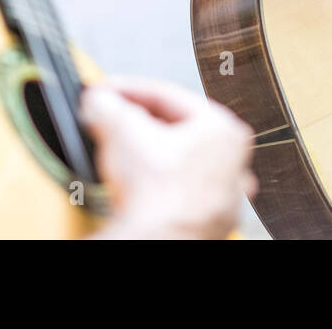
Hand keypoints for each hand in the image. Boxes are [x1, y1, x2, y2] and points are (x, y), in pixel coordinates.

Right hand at [81, 77, 255, 239]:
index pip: (168, 96)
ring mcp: (222, 198)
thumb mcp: (120, 131)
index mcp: (225, 130)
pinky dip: (153, 186)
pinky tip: (132, 187)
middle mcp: (233, 164)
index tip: (106, 92)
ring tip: (116, 153)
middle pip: (175, 129)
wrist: (158, 243)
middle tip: (108, 118)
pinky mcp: (205, 224)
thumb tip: (98, 101)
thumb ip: (107, 106)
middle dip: (136, 123)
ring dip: (145, 155)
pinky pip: (176, 194)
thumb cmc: (158, 193)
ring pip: (176, 163)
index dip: (128, 90)